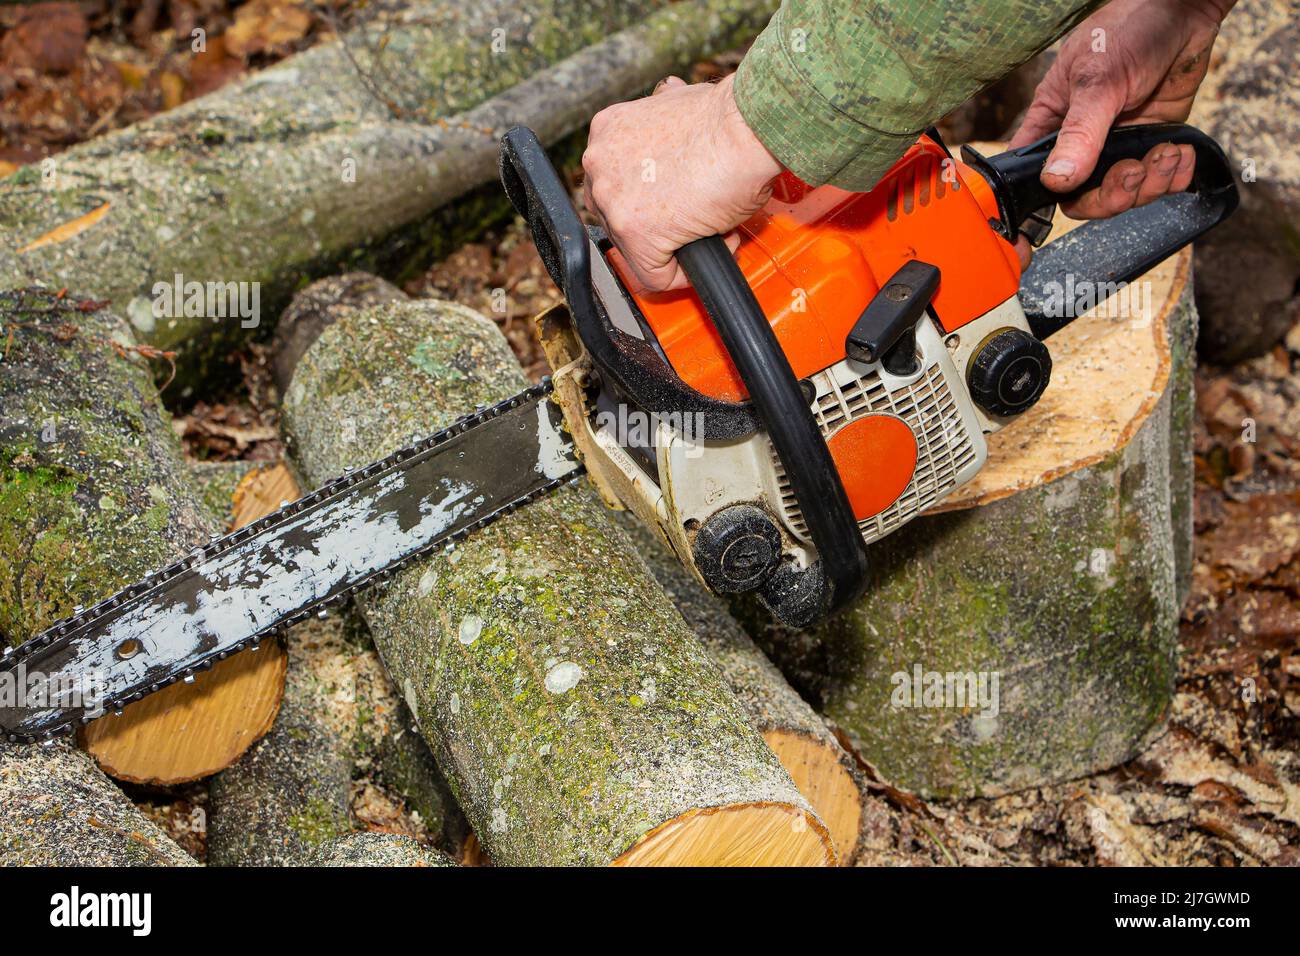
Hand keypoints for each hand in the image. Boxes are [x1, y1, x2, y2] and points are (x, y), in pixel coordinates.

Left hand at [581, 73, 782, 291]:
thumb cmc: (726, 116)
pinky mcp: (637, 234)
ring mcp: (613, 200)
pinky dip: (685, 274)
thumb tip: (668, 108)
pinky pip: (655, 276)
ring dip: (674, 246)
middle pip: (616, 216)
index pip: (613, 181)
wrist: (748, 127)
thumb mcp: (677, 102)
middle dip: (659, 223)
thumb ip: (659, 125)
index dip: (647, 197)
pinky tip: (714, 245)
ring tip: (712, 227)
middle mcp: (600, 163)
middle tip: (695, 216)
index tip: (675, 199)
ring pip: (634, 248)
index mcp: (608, 130)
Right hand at [1011, 0, 1232, 227]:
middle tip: (1133, 172)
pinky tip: (1179, 153)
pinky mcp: (1154, 141)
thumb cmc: (1129, 31)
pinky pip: (1160, 180)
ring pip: (1124, 194)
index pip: (1036, 175)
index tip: (1073, 195)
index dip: (1047, 196)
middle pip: (1083, 197)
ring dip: (1149, 184)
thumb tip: (1057, 180)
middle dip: (1112, 195)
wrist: (1183, 10)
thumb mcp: (1098, 81)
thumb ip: (1080, 132)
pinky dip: (1174, 176)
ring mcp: (1120, 143)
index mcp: (1054, 123)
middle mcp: (1083, 140)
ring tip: (1166, 153)